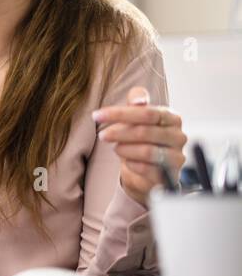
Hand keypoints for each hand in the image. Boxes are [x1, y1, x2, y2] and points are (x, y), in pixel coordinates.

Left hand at [93, 86, 186, 207]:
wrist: (147, 170)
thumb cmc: (140, 139)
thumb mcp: (136, 116)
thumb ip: (136, 101)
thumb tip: (138, 99)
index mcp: (171, 118)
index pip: (147, 113)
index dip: (120, 113)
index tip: (97, 116)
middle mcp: (178, 136)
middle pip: (145, 132)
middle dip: (119, 132)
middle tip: (102, 135)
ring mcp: (177, 157)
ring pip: (147, 151)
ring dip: (125, 149)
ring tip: (116, 148)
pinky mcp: (171, 176)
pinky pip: (149, 170)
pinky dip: (133, 165)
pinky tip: (127, 162)